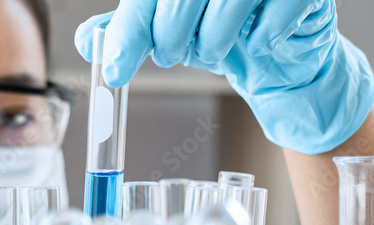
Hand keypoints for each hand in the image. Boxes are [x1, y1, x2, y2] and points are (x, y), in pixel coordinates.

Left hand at [75, 0, 373, 154]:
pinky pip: (277, 13)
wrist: (284, 50)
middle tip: (170, 55)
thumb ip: (129, 31)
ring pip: (229, 2)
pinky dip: (261, 39)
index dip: (128, 32)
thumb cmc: (225, 29)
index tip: (114, 69)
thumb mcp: (169, 30)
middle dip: (170, 36)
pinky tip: (257, 44)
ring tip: (212, 51)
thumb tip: (89, 41)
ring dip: (213, 42)